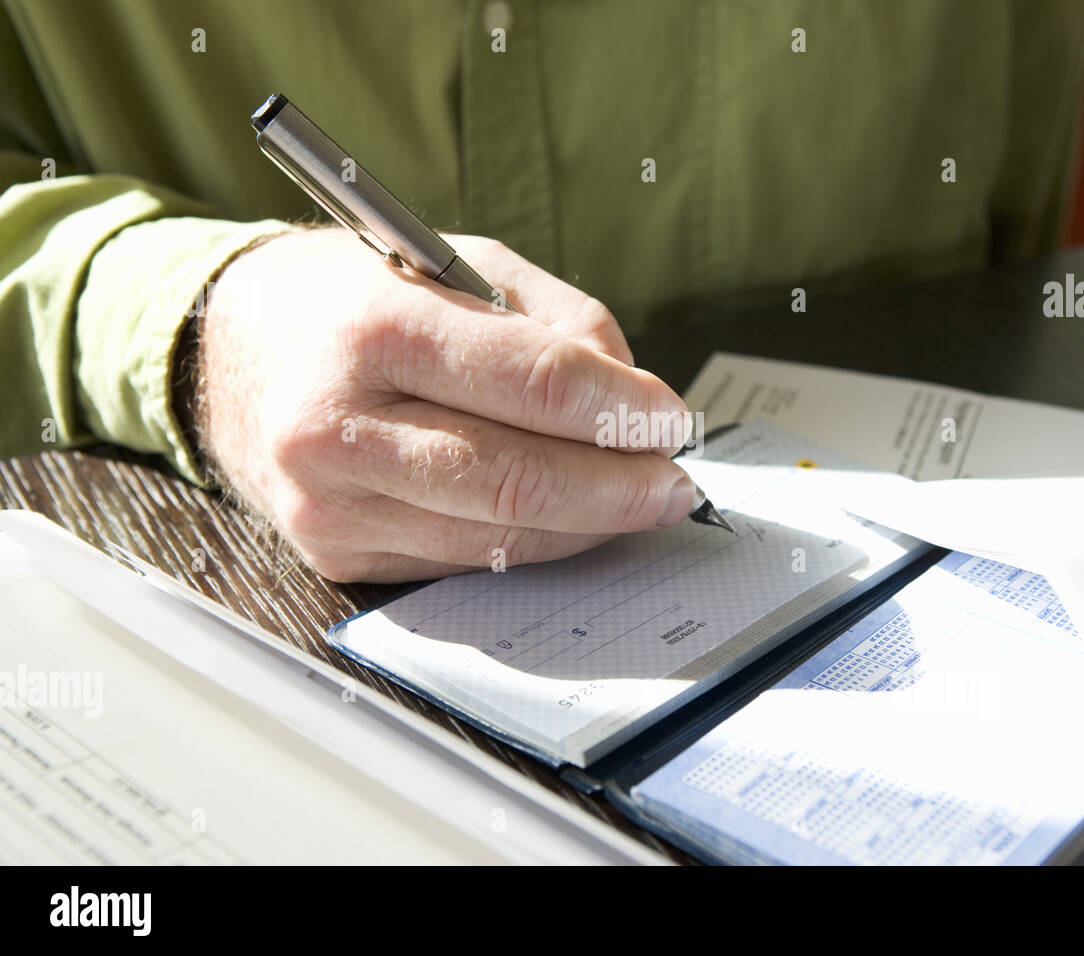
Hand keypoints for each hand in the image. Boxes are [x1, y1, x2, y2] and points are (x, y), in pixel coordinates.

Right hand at [194, 227, 694, 582]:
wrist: (234, 351)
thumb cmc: (360, 298)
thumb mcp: (463, 266)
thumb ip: (561, 325)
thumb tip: (637, 405)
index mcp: (377, 329)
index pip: (533, 383)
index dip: (622, 410)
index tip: (671, 419)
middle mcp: (339, 425)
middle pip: (516, 479)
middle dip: (618, 489)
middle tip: (672, 483)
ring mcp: (330, 504)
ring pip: (495, 537)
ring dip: (586, 526)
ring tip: (634, 499)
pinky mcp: (336, 554)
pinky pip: (462, 561)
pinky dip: (528, 542)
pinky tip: (562, 517)